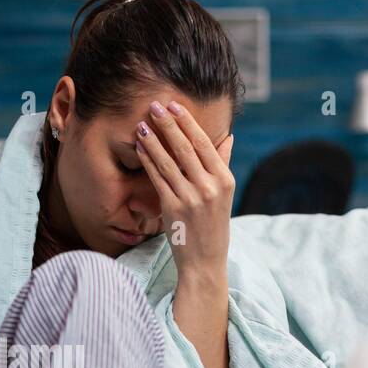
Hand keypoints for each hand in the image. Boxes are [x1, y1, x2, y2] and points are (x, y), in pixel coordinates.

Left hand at [133, 100, 234, 279]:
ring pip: (168, 161)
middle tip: (154, 105)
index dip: (187, 122)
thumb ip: (223, 165)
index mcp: (224, 180)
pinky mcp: (173, 208)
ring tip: (142, 124)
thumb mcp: (225, 196)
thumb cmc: (213, 227)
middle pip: (185, 147)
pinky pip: (157, 178)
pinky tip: (139, 148)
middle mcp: (209, 187)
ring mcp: (191, 198)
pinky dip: (147, 160)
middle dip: (168, 124)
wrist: (204, 263)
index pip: (204, 143)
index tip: (174, 106)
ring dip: (153, 140)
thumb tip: (228, 138)